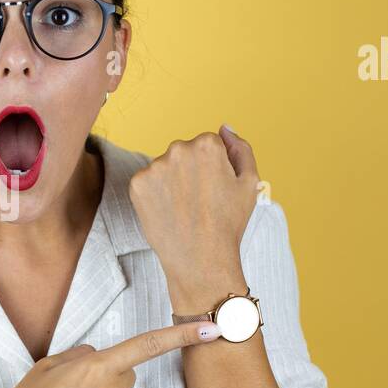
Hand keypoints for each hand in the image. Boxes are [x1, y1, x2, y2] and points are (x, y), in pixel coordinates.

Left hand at [127, 126, 259, 313]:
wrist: (200, 260)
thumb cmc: (228, 223)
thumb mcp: (250, 183)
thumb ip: (241, 148)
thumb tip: (225, 128)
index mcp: (207, 144)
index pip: (208, 144)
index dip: (214, 168)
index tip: (215, 189)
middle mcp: (178, 149)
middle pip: (184, 153)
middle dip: (191, 171)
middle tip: (200, 202)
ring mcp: (154, 166)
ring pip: (165, 167)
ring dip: (172, 182)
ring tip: (184, 209)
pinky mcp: (137, 184)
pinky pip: (148, 182)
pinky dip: (155, 195)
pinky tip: (168, 212)